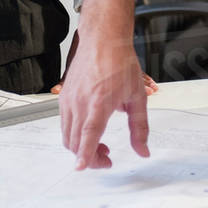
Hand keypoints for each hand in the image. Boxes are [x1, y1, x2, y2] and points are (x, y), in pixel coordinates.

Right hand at [58, 25, 149, 169]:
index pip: (88, 135)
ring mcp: (68, 99)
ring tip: (100, 145)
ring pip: (67, 135)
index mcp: (99, 103)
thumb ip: (140, 127)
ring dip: (81, 147)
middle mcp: (80, 103)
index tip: (81, 168)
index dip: (85, 154)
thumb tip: (143, 151)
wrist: (104, 39)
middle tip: (107, 157)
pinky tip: (90, 129)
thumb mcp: (137, 97)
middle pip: (75, 142)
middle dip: (89, 157)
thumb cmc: (120, 63)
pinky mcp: (63, 96)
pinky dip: (74, 134)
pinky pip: (64, 123)